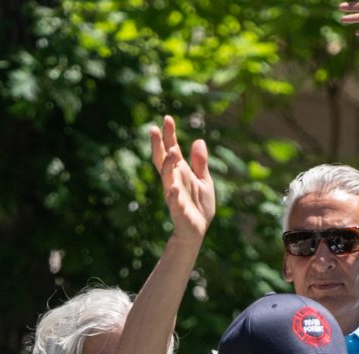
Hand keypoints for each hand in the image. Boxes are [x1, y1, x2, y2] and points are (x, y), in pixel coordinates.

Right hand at [149, 116, 215, 246]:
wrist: (197, 231)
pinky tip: (173, 188)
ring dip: (169, 165)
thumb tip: (198, 140)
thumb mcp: (204, 180)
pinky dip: (173, 195)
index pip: (171, 149)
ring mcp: (174, 195)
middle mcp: (174, 181)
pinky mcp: (179, 210)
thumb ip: (200, 163)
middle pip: (163, 160)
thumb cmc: (198, 205)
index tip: (167, 118)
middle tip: (153, 129)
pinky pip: (174, 202)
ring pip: (168, 178)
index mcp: (180, 172)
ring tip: (173, 151)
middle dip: (158, 145)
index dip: (168, 135)